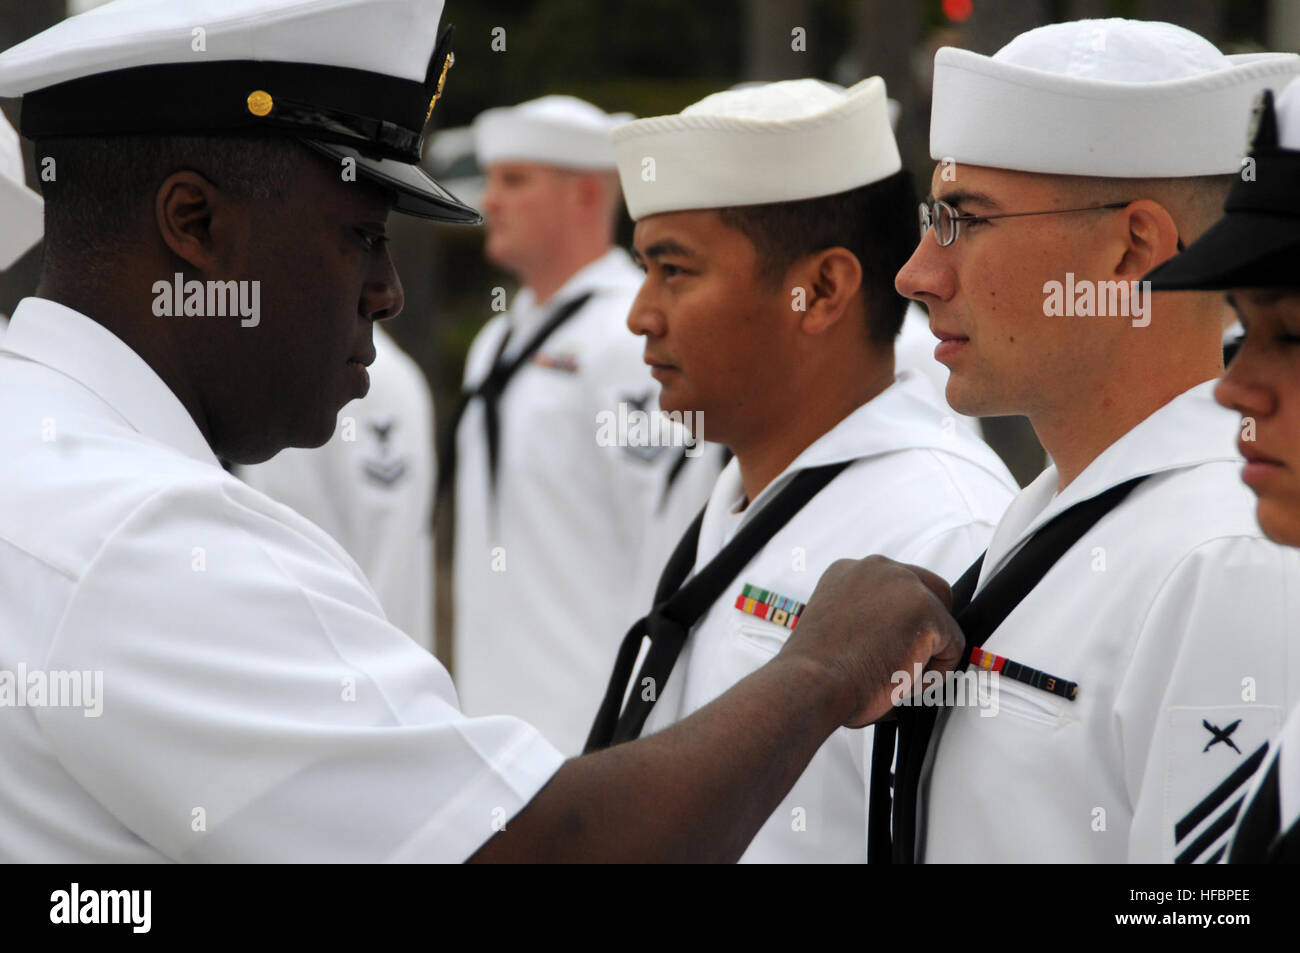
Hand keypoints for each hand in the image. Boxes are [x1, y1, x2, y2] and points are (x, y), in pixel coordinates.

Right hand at [779, 556, 964, 727]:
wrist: (811, 683)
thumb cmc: (815, 671)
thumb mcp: (835, 628)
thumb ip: (867, 621)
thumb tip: (894, 644)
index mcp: (848, 572)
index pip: (896, 589)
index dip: (900, 624)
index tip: (888, 647)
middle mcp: (876, 568)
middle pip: (929, 591)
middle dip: (924, 630)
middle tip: (902, 664)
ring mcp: (903, 585)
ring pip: (942, 621)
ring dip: (926, 652)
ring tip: (894, 674)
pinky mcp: (926, 610)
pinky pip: (953, 646)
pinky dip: (937, 672)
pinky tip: (904, 681)